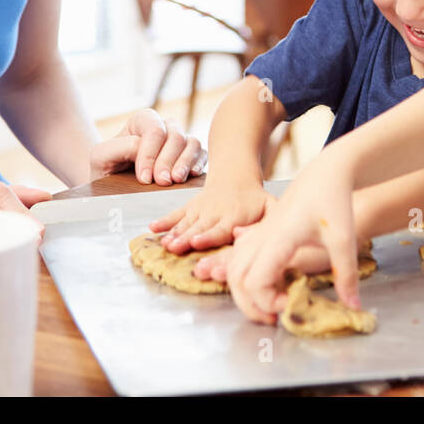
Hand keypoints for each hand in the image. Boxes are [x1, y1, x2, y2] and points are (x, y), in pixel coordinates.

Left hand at [91, 108, 205, 184]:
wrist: (113, 182)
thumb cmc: (106, 167)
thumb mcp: (101, 156)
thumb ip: (119, 148)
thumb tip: (143, 149)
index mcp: (143, 121)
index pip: (154, 130)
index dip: (151, 154)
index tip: (144, 178)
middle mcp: (165, 126)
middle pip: (175, 136)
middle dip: (168, 160)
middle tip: (162, 182)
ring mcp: (180, 140)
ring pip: (191, 143)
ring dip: (185, 162)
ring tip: (176, 180)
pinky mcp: (191, 154)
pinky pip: (202, 153)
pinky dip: (198, 163)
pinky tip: (190, 176)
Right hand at [148, 180, 275, 253]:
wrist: (236, 176)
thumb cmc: (255, 200)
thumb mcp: (270, 207)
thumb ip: (270, 222)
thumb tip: (259, 236)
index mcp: (234, 216)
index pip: (220, 229)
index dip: (208, 237)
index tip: (197, 242)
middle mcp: (215, 213)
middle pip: (199, 228)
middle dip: (186, 239)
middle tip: (174, 248)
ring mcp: (200, 209)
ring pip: (185, 223)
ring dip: (173, 233)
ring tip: (163, 243)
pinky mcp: (190, 207)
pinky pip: (176, 214)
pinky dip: (164, 221)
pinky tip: (152, 228)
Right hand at [222, 157, 359, 324]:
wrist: (327, 172)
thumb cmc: (334, 199)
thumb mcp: (345, 239)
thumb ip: (346, 275)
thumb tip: (352, 307)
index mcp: (279, 238)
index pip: (254, 281)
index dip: (267, 301)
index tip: (291, 303)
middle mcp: (262, 237)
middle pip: (236, 279)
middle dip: (250, 305)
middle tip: (275, 317)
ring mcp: (259, 234)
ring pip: (234, 268)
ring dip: (244, 291)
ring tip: (270, 304)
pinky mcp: (262, 232)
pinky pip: (240, 257)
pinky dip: (244, 275)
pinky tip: (267, 281)